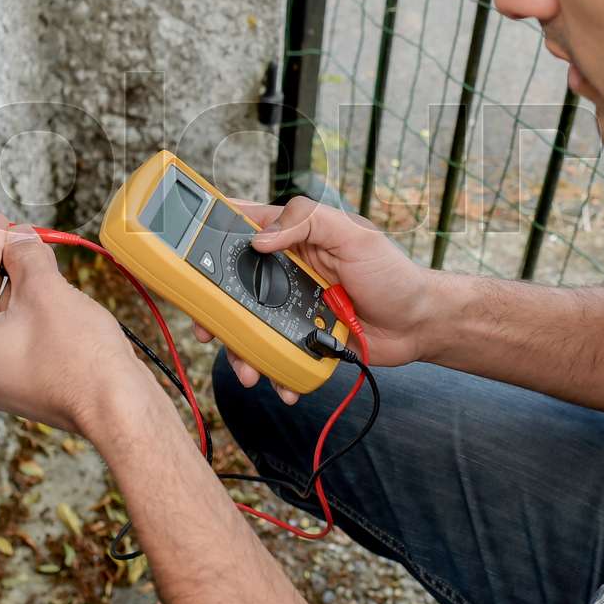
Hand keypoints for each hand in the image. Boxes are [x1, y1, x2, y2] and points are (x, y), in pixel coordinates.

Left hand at [0, 211, 153, 434]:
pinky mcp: (25, 378)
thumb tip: (18, 238)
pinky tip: (48, 284)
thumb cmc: (78, 365)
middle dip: (4, 262)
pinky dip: (32, 306)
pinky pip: (19, 332)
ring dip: (22, 282)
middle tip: (17, 233)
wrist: (116, 402)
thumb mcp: (44, 290)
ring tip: (37, 252)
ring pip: (4, 314)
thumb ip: (25, 256)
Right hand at [193, 195, 434, 402]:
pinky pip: (276, 355)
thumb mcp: (355, 235)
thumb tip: (260, 237)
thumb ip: (309, 221)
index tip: (184, 252)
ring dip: (242, 350)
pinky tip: (280, 383)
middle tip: (206, 329)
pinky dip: (273, 371)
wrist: (420, 325)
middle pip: (235, 287)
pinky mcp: (302, 339)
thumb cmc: (393, 274)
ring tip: (249, 371)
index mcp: (295, 239)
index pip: (245, 228)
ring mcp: (293, 307)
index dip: (212, 236)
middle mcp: (288, 271)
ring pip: (250, 327)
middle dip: (216, 310)